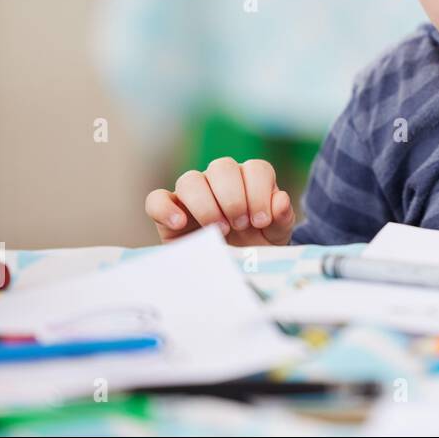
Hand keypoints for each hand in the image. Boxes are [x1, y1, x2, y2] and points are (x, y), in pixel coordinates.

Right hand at [145, 157, 294, 245]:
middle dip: (234, 197)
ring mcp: (192, 193)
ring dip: (206, 204)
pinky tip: (180, 223)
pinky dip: (165, 208)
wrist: (233, 270)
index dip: (260, 192)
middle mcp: (221, 180)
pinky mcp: (168, 211)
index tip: (261, 221)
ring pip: (190, 179)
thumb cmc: (257, 247)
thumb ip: (282, 218)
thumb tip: (281, 200)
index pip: (256, 168)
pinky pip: (157, 198)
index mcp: (250, 180)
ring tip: (218, 230)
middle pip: (222, 167)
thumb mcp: (275, 236)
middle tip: (240, 225)